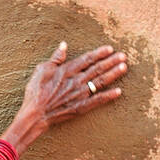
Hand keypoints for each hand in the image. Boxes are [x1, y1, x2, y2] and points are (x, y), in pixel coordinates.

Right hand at [5, 42, 127, 149]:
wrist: (36, 114)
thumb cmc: (36, 91)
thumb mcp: (42, 70)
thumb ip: (56, 58)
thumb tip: (64, 45)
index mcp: (68, 70)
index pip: (87, 59)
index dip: (100, 53)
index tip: (110, 48)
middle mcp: (77, 80)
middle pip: (97, 68)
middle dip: (111, 61)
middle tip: (123, 56)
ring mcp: (80, 94)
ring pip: (100, 81)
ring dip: (113, 74)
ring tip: (124, 67)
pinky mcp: (81, 106)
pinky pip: (98, 100)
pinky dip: (109, 96)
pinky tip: (119, 91)